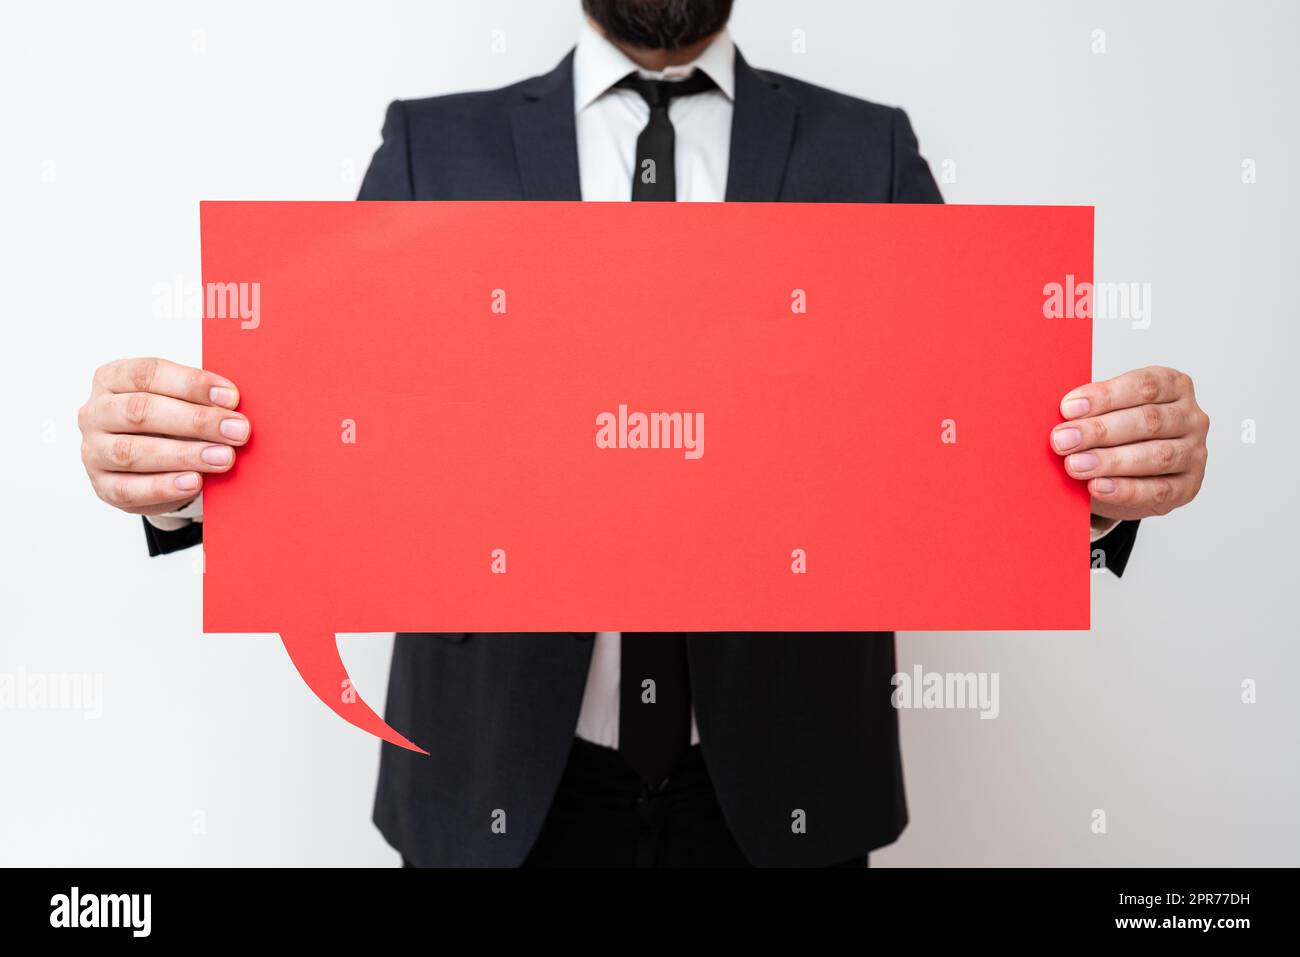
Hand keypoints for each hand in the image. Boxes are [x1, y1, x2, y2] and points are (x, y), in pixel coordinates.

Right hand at [78, 357, 249, 514]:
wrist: (152, 464)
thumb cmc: (170, 422)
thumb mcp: (181, 401)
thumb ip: (201, 398)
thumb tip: (233, 402)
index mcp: (112, 379)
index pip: (147, 374)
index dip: (191, 384)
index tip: (231, 397)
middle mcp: (95, 413)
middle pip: (140, 411)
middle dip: (195, 421)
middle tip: (237, 430)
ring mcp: (94, 451)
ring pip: (132, 452)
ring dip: (184, 455)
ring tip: (223, 458)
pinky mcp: (103, 486)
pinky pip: (130, 489)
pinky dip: (164, 486)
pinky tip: (194, 482)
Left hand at [1051, 366, 1208, 521]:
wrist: (1128, 473)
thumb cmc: (1115, 433)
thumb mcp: (1106, 413)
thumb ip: (1090, 411)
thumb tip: (1059, 415)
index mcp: (1173, 386)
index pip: (1145, 386)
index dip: (1105, 396)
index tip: (1068, 408)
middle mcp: (1191, 418)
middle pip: (1149, 421)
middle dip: (1100, 431)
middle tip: (1062, 440)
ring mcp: (1194, 453)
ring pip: (1156, 456)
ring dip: (1110, 461)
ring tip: (1074, 465)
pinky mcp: (1188, 488)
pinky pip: (1158, 490)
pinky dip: (1124, 490)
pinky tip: (1097, 487)